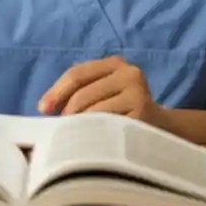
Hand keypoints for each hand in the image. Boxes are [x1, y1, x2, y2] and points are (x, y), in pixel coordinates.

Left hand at [38, 55, 166, 127]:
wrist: (163, 129)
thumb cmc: (122, 110)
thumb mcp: (103, 93)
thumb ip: (79, 93)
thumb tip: (45, 108)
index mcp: (114, 63)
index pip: (76, 74)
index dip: (56, 92)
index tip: (42, 110)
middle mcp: (129, 73)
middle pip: (82, 94)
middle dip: (67, 113)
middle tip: (62, 130)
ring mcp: (138, 93)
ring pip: (93, 111)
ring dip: (79, 126)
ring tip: (76, 137)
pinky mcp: (143, 114)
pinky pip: (108, 125)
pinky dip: (95, 134)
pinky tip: (92, 142)